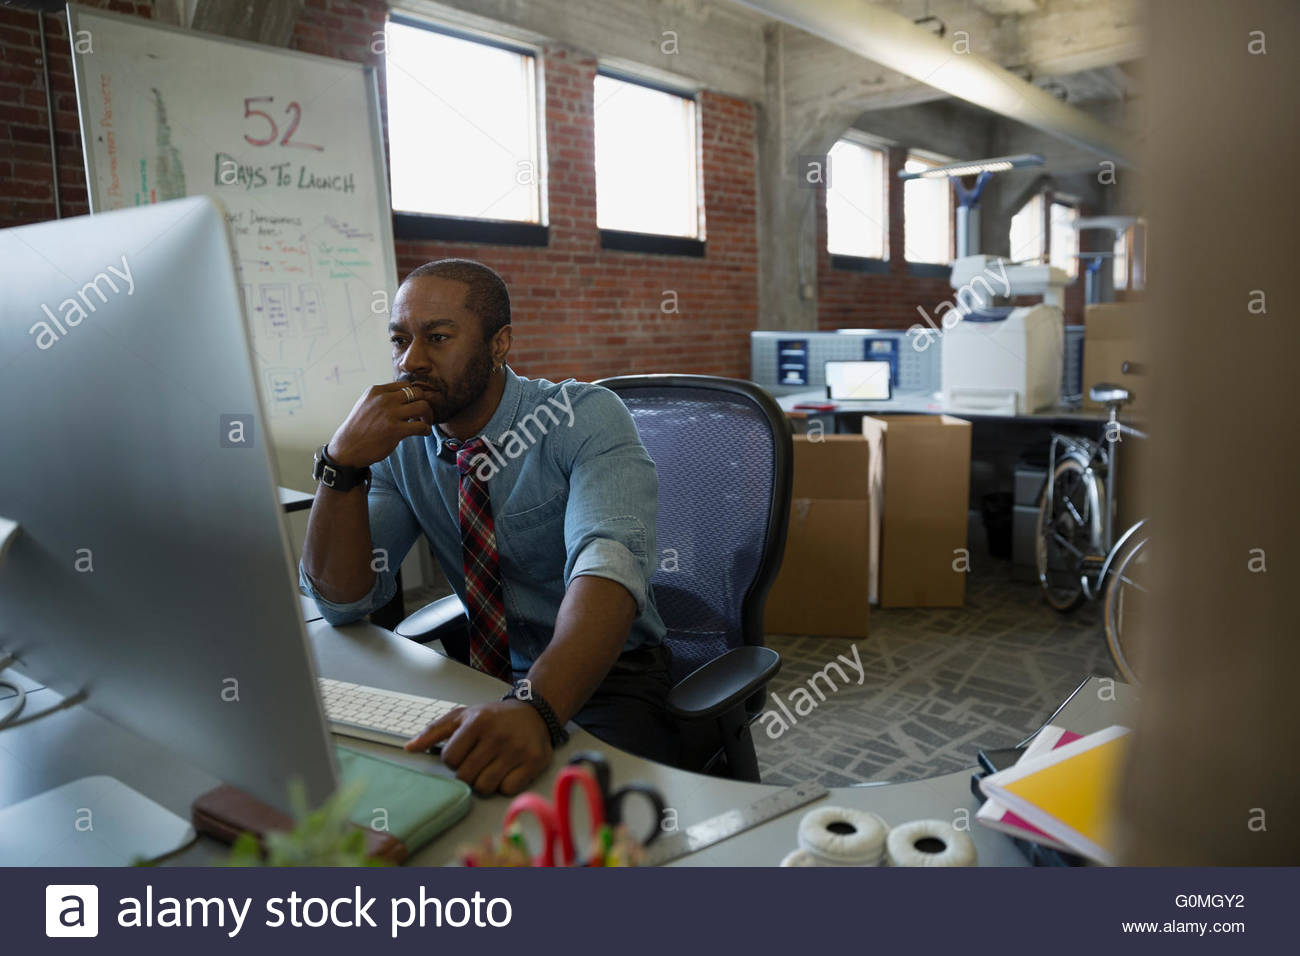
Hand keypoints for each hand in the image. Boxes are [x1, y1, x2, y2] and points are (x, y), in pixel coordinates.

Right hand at [326, 381, 436, 468]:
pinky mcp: (395, 430)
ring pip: (422, 406)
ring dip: (428, 415)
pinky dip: (426, 429)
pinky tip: (423, 433)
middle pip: (417, 392)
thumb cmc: (359, 428)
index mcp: (377, 391)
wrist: (347, 447)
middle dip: (425, 402)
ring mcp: (390, 414)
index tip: (415, 404)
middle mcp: (384, 399)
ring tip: (425, 423)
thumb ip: (383, 398)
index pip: (406, 385)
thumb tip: (405, 396)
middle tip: (424, 414)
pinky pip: (420, 426)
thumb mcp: (367, 404)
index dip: (415, 395)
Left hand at [404, 701, 552, 794]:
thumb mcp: (462, 716)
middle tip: (480, 759)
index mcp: (477, 721)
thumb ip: (434, 731)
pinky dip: (506, 784)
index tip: (467, 749)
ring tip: (493, 765)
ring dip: (486, 781)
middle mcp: (497, 735)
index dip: (455, 759)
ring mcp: (517, 749)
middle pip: (466, 777)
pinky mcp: (534, 761)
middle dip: (469, 771)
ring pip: (485, 787)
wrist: (533, 713)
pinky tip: (510, 770)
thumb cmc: (493, 717)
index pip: (450, 760)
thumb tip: (408, 748)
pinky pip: (508, 790)